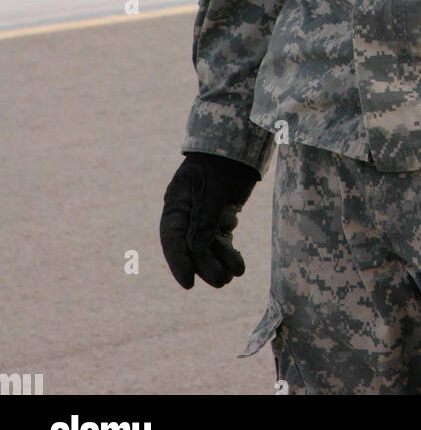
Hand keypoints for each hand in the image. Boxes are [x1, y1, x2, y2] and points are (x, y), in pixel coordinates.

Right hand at [159, 152, 258, 289]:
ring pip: (207, 248)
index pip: (172, 238)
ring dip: (218, 263)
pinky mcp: (220, 220)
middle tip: (221, 281)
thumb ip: (205, 216)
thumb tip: (196, 250)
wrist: (239, 147)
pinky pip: (221, 243)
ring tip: (232, 275)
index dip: (178, 262)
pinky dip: (228, 255)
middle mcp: (186, 214)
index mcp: (176, 203)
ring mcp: (203, 218)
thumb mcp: (213, 186)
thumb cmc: (221, 161)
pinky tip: (238, 267)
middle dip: (204, 266)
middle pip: (191, 247)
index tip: (188, 283)